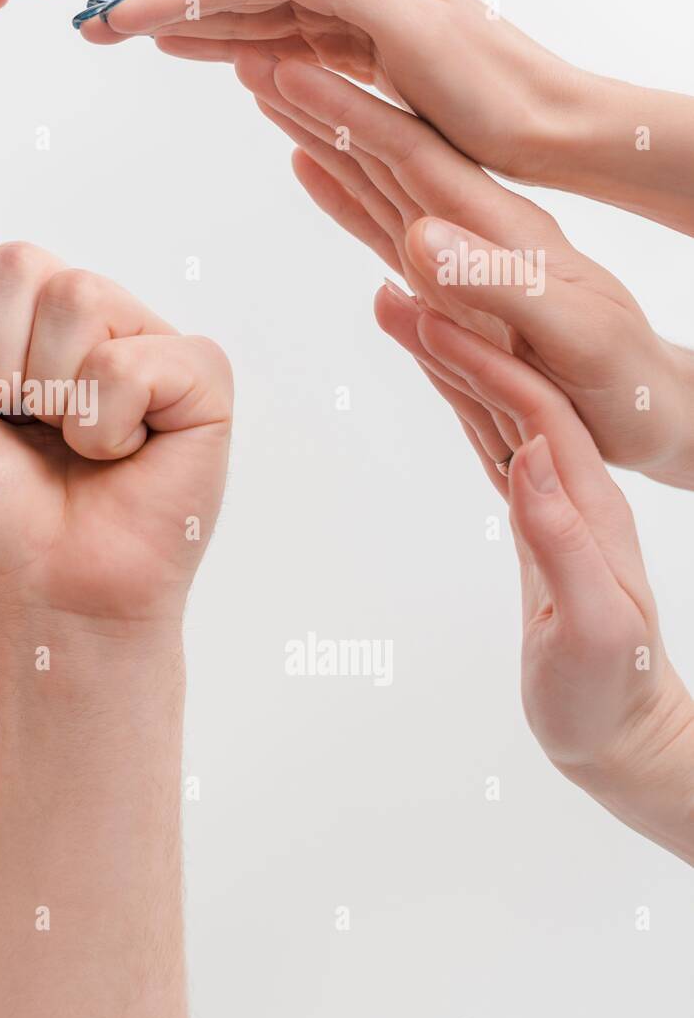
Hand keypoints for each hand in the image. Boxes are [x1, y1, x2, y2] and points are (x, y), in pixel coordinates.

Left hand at [0, 221, 232, 627]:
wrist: (40, 584)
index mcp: (3, 299)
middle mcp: (74, 303)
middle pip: (15, 262)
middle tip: (14, 424)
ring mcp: (140, 332)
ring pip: (77, 297)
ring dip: (47, 396)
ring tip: (65, 440)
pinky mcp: (198, 374)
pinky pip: (132, 360)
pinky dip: (104, 427)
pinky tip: (118, 455)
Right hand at [76, 0, 693, 228]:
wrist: (544, 125)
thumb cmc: (493, 88)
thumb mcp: (419, 33)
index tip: (113, 20)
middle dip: (159, 7)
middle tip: (91, 25)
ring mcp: (347, 14)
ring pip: (246, 16)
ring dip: (182, 25)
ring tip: (121, 34)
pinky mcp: (352, 51)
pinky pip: (273, 43)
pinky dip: (225, 46)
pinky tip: (193, 50)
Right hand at [240, 54, 693, 488]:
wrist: (646, 411)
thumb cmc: (620, 381)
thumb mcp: (574, 336)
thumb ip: (499, 286)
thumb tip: (420, 238)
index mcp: (497, 231)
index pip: (408, 154)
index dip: (345, 111)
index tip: (285, 70)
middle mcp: (469, 231)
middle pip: (380, 149)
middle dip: (318, 102)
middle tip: (255, 61)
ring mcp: (454, 255)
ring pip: (373, 178)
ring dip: (321, 133)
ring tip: (273, 94)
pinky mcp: (444, 287)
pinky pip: (379, 226)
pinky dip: (341, 193)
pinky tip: (315, 171)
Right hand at [382, 309, 693, 864]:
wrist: (624, 733)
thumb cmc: (606, 695)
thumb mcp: (590, 630)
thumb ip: (563, 543)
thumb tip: (531, 456)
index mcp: (588, 505)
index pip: (532, 408)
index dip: (481, 358)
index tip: (427, 313)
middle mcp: (571, 486)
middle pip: (509, 386)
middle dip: (454, 331)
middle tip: (392, 284)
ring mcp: (549, 496)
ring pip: (492, 403)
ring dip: (447, 350)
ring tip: (395, 304)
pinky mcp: (528, 513)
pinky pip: (485, 436)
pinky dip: (454, 394)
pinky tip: (430, 368)